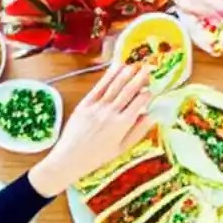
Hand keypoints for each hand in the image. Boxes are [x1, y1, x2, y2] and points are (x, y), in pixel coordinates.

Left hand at [29, 64, 154, 196]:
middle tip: (148, 67)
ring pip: (115, 86)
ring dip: (126, 74)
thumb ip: (138, 131)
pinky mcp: (85, 104)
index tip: (152, 87)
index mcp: (122, 124)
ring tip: (134, 64)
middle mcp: (111, 112)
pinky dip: (108, 76)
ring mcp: (97, 107)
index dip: (147, 93)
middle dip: (140, 78)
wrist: (70, 158)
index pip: (139, 102)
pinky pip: (99, 87)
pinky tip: (115, 68)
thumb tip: (152, 116)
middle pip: (129, 90)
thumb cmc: (98, 156)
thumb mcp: (122, 148)